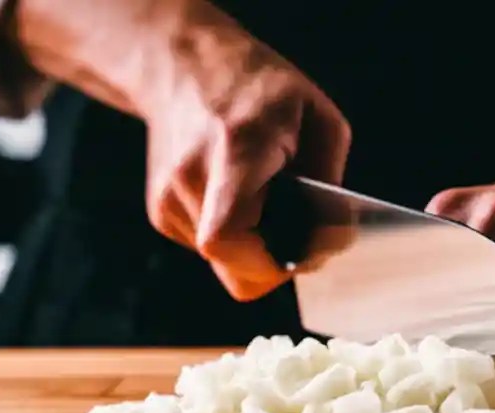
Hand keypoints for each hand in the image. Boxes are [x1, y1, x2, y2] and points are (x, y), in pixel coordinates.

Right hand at [5, 0, 350, 300]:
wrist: (183, 65)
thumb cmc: (259, 88)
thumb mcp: (318, 119)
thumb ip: (331, 184)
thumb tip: (334, 237)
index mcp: (233, 153)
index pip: (225, 237)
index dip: (265, 264)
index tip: (299, 250)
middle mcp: (189, 180)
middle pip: (226, 263)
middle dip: (268, 265)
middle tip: (296, 237)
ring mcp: (167, 199)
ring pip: (221, 263)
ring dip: (254, 249)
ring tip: (265, 201)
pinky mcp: (161, 212)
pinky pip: (209, 249)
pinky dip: (235, 237)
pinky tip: (241, 198)